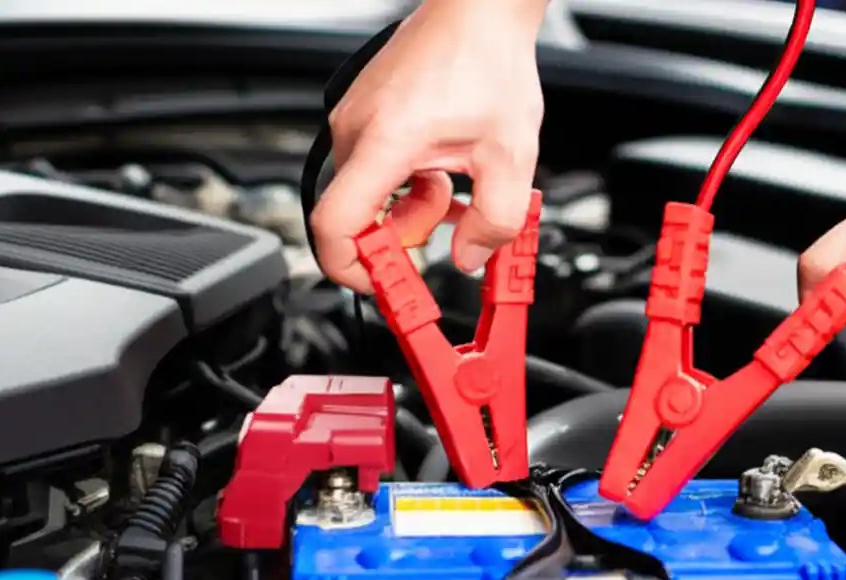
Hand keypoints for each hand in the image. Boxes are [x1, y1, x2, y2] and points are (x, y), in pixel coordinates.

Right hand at [311, 0, 545, 291]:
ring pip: (370, 193)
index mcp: (384, 142)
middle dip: (402, 235)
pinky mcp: (366, 113)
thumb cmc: (488, 63)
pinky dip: (409, 182)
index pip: (334, 226)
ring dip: (414, 206)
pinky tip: (444, 171)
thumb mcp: (511, 157)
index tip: (385, 285)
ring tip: (455, 187)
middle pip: (356, 216)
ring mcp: (356, 118)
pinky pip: (376, 168)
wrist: (481, 11)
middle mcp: (356, 129)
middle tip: (447, 229)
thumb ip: (494, 222)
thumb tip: (468, 259)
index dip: (353, 270)